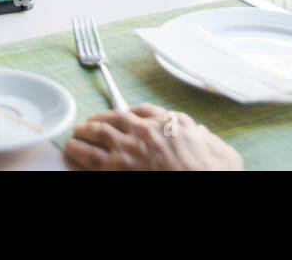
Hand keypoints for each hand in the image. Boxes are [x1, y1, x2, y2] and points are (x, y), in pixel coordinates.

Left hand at [64, 104, 243, 170]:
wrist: (199, 180)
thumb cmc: (212, 171)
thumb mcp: (220, 149)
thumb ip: (206, 137)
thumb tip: (202, 133)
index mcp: (169, 123)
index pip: (142, 110)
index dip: (128, 112)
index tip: (121, 115)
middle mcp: (145, 131)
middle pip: (114, 118)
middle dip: (98, 120)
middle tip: (88, 123)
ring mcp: (129, 150)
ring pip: (98, 134)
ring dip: (83, 133)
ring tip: (75, 135)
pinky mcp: (117, 169)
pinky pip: (92, 159)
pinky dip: (79, 153)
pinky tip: (71, 152)